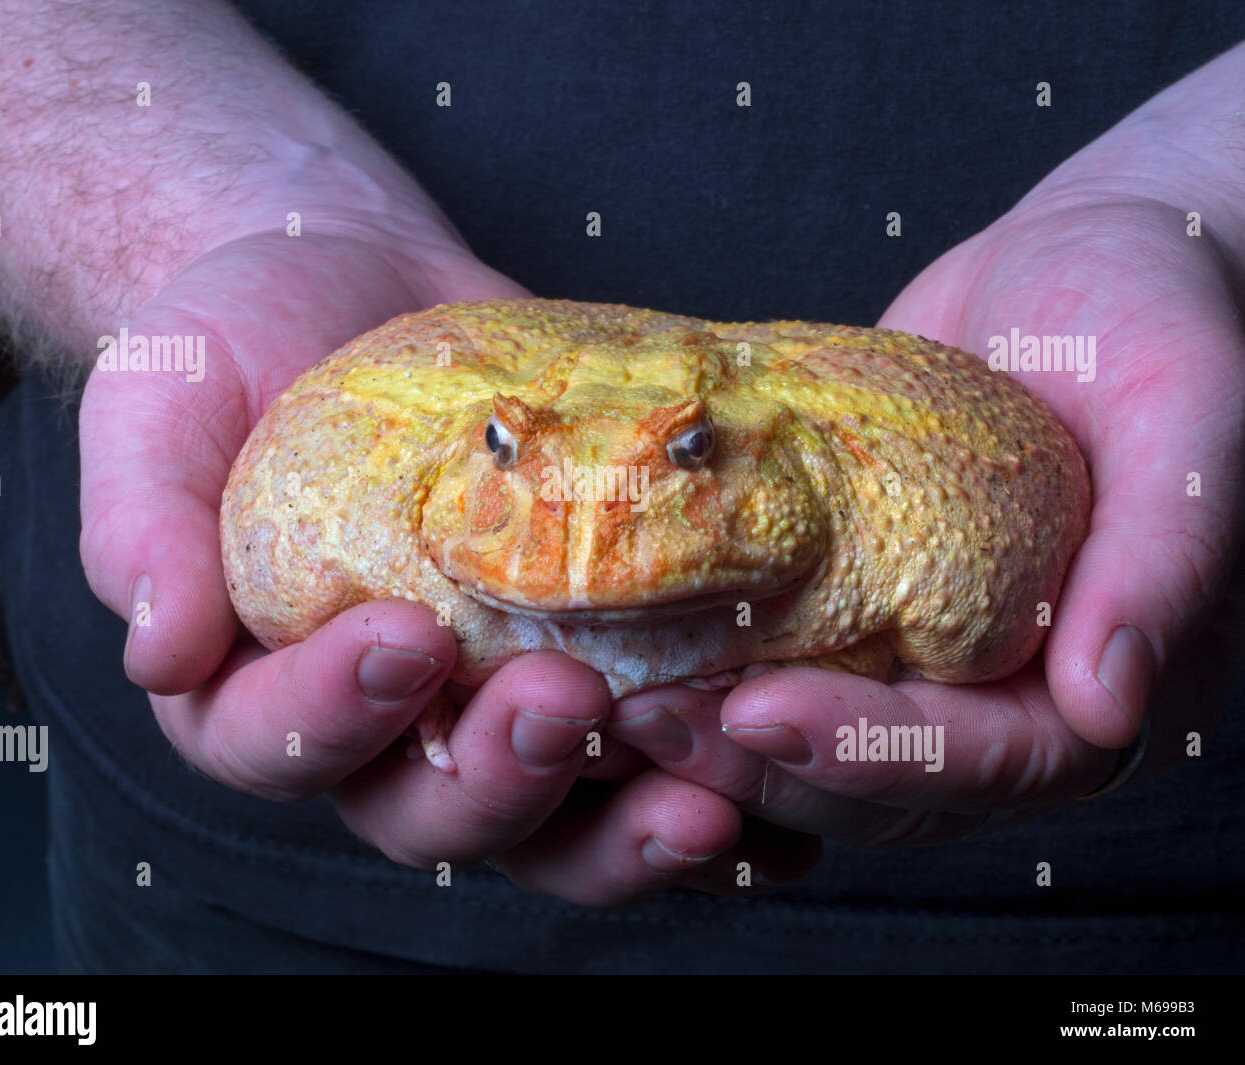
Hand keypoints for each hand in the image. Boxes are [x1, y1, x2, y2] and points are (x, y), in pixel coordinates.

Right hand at [77, 214, 815, 903]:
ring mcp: (496, 702)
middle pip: (435, 813)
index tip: (403, 638)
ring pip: (558, 820)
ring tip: (708, 793)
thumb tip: (156, 646)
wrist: (361, 289)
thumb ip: (142, 524)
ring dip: (630, 825)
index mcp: (262, 686)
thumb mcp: (162, 405)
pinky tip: (780, 790)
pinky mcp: (596, 663)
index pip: (280, 745)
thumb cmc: (244, 345)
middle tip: (569, 702)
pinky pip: (649, 763)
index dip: (336, 716)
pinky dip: (716, 788)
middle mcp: (386, 726)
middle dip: (506, 778)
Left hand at [609, 61, 1244, 844]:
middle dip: (760, 763)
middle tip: (646, 721)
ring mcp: (923, 660)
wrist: (1081, 265)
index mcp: (1098, 681)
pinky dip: (708, 676)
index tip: (761, 715)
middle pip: (880, 782)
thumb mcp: (1188, 403)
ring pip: (814, 745)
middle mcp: (1007, 696)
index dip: (873, 753)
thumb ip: (1167, 554)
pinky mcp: (858, 612)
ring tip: (615, 700)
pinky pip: (782, 668)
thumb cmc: (1154, 315)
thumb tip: (1109, 707)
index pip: (988, 762)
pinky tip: (624, 653)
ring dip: (715, 741)